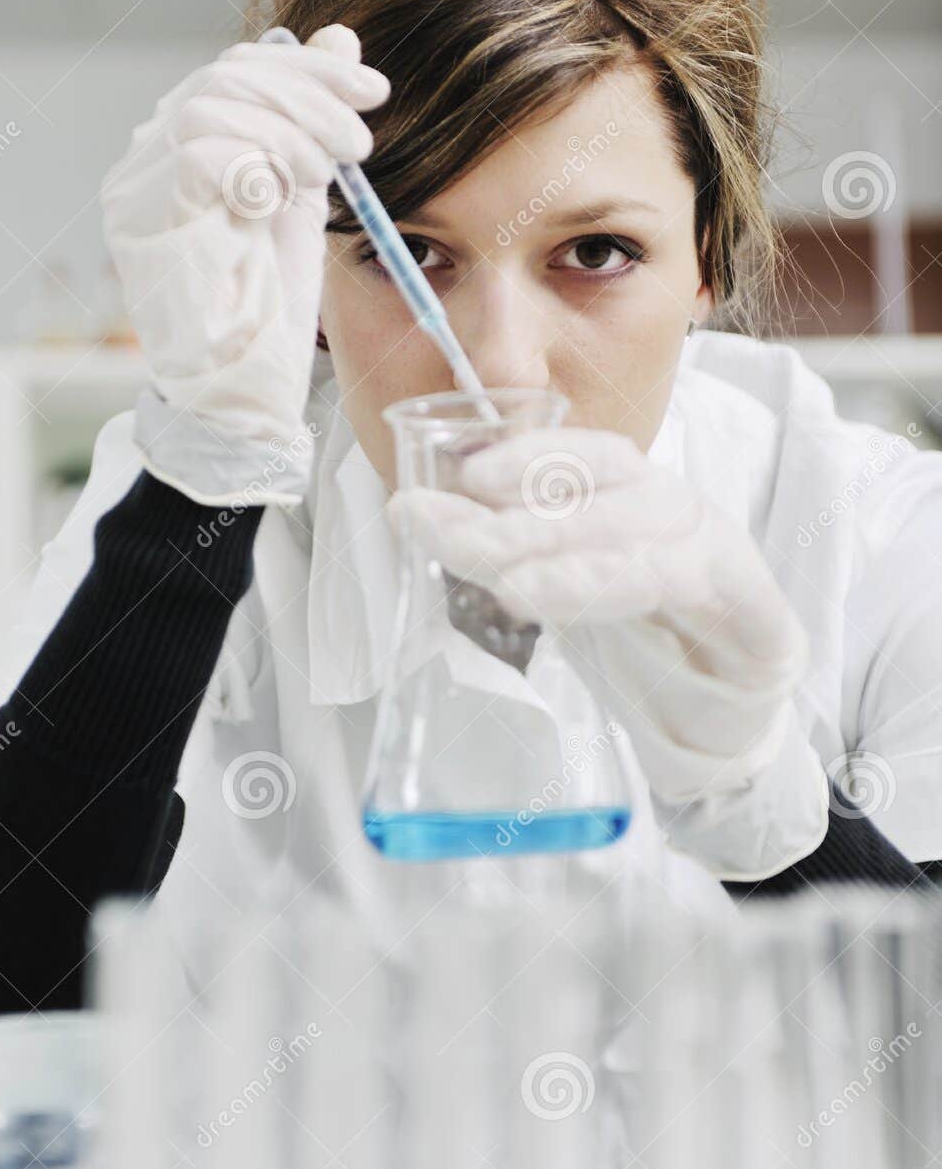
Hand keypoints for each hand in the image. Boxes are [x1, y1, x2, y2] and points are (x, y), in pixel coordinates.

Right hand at [100, 25, 389, 505]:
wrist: (241, 392)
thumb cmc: (268, 308)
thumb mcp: (303, 197)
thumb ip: (310, 122)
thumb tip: (340, 41)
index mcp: (183, 147)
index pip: (237, 70)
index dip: (309, 69)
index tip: (372, 91)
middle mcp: (148, 161)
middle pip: (223, 78)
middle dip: (307, 98)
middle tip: (358, 141)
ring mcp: (136, 190)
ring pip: (209, 109)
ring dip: (286, 133)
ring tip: (325, 174)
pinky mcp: (141, 224)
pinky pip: (195, 157)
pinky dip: (251, 165)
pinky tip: (277, 199)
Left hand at [386, 426, 828, 876]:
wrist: (737, 711)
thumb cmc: (651, 640)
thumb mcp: (567, 590)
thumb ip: (505, 556)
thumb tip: (417, 515)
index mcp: (639, 495)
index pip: (586, 457)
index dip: (528, 457)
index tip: (463, 476)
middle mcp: (679, 510)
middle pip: (596, 495)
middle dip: (512, 516)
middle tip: (438, 530)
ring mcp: (719, 552)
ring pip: (632, 534)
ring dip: (556, 554)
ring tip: (500, 583)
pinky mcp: (751, 607)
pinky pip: (675, 583)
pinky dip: (607, 584)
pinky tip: (549, 599)